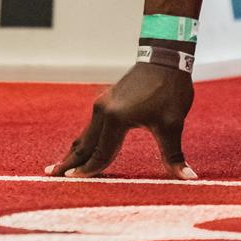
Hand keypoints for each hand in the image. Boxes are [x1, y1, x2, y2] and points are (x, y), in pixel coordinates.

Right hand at [46, 62, 196, 179]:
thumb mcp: (172, 124)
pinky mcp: (107, 101)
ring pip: (85, 134)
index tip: (74, 182)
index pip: (101, 152)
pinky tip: (81, 146)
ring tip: (59, 164)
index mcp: (116, 118)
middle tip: (51, 175)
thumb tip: (190, 177)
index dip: (89, 170)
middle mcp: (103, 111)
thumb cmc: (169, 91)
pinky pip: (91, 126)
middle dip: (69, 161)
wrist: (164, 58)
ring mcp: (103, 104)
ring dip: (74, 150)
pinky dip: (84, 140)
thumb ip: (173, 154)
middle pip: (85, 143)